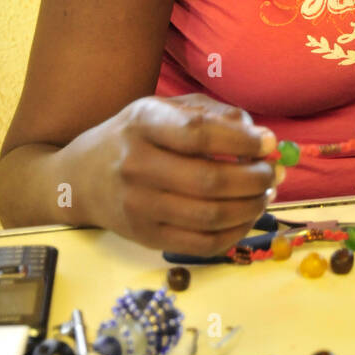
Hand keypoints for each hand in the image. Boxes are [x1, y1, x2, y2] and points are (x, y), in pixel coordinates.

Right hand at [82, 93, 279, 255]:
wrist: (81, 177)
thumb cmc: (136, 136)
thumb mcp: (165, 109)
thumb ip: (213, 114)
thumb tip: (260, 137)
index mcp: (143, 123)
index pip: (198, 133)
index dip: (242, 140)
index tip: (270, 143)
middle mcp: (136, 165)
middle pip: (210, 181)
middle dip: (255, 178)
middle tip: (273, 173)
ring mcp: (139, 206)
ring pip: (211, 217)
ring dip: (251, 207)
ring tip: (264, 193)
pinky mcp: (146, 237)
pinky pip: (202, 244)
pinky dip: (236, 232)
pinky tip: (246, 216)